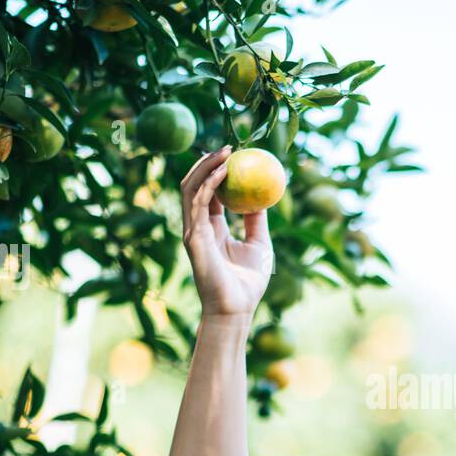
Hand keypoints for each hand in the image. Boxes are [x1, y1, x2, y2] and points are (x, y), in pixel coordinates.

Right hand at [180, 145, 273, 318]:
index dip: (219, 172)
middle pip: (196, 185)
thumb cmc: (248, 282)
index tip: (236, 155)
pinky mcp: (194, 237)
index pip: (210, 193)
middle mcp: (199, 227)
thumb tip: (264, 196)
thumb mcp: (259, 243)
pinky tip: (224, 171)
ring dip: (207, 167)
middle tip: (228, 146)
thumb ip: (256, 220)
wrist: (238, 308)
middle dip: (208, 163)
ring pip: (191, 188)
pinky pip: (198, 203)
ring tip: (225, 151)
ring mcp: (193, 231)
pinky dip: (209, 184)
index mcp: (212, 229)